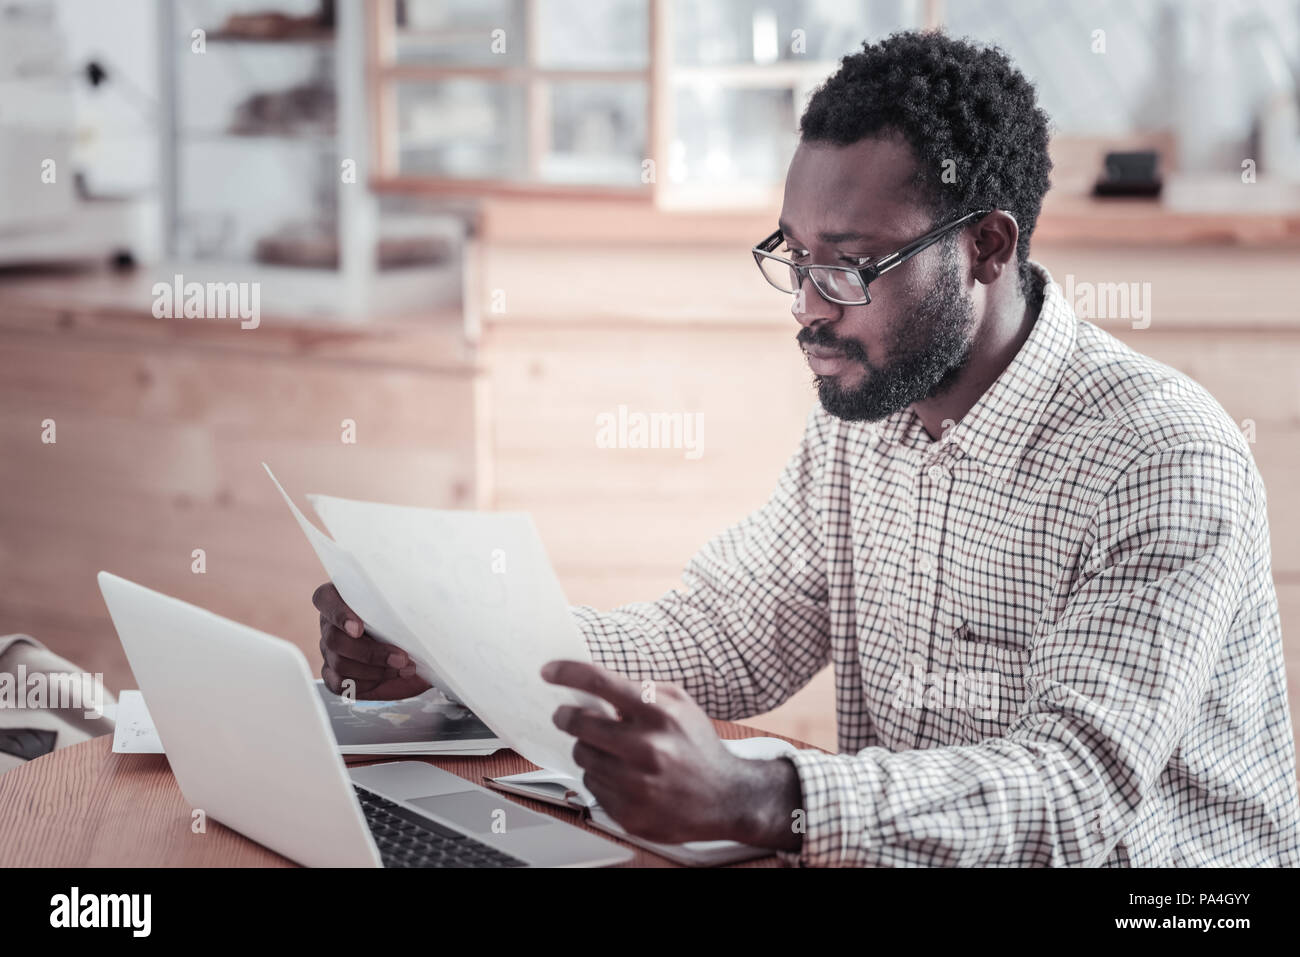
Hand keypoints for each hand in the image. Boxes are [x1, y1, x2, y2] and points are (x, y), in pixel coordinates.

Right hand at [312, 582, 430, 699]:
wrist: (416, 655)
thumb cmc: (410, 627)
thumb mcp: (411, 610)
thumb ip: (407, 603)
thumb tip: (427, 601)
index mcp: (342, 599)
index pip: (325, 599)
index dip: (338, 614)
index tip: (359, 628)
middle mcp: (331, 624)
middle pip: (335, 639)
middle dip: (371, 652)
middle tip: (400, 657)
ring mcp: (329, 651)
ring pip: (340, 663)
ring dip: (375, 670)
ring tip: (402, 667)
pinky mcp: (334, 675)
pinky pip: (341, 684)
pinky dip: (368, 683)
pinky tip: (388, 676)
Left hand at [541, 660, 801, 847]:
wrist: (727, 797)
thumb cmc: (698, 747)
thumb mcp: (680, 705)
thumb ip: (641, 690)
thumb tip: (594, 684)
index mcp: (659, 715)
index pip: (600, 683)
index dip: (567, 672)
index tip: (549, 671)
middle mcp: (646, 749)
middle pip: (579, 724)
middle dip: (567, 716)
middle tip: (566, 715)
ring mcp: (636, 785)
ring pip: (583, 757)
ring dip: (590, 749)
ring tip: (613, 751)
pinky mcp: (629, 813)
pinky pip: (593, 786)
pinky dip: (602, 778)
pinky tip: (624, 776)